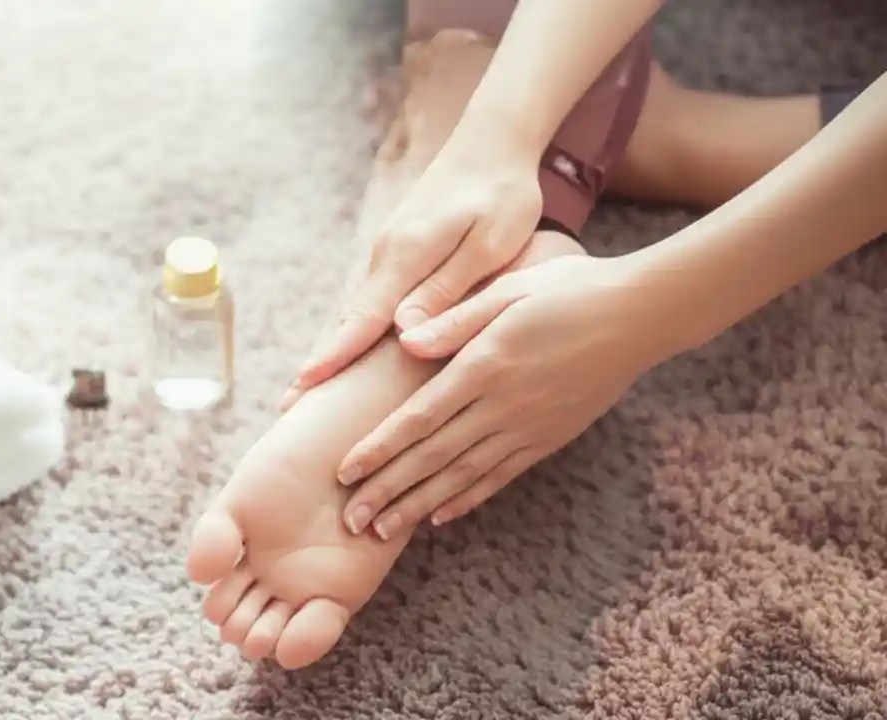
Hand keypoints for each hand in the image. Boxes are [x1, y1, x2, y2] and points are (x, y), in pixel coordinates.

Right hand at [281, 142, 543, 409]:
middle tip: (288, 406)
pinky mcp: (397, 254)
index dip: (335, 355)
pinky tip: (344, 354)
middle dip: (319, 362)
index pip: (363, 317)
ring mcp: (387, 254)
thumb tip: (403, 333)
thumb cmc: (502, 195)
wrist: (491, 143)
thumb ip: (445, 289)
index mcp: (406, 256)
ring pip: (355, 311)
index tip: (306, 385)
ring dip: (332, 349)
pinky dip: (352, 330)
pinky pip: (370, 300)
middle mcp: (385, 256)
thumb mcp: (487, 244)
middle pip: (346, 320)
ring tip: (306, 392)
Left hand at [336, 254, 669, 538]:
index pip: (420, 418)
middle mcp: (504, 405)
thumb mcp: (507, 290)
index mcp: (486, 365)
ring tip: (383, 529)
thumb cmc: (567, 289)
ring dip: (419, 504)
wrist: (640, 314)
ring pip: (463, 475)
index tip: (344, 471)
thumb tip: (405, 341)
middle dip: (388, 489)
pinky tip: (440, 517)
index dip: (380, 448)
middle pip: (434, 456)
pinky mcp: (548, 438)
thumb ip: (455, 319)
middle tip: (351, 518)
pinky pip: (500, 476)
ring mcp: (528, 427)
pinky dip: (467, 498)